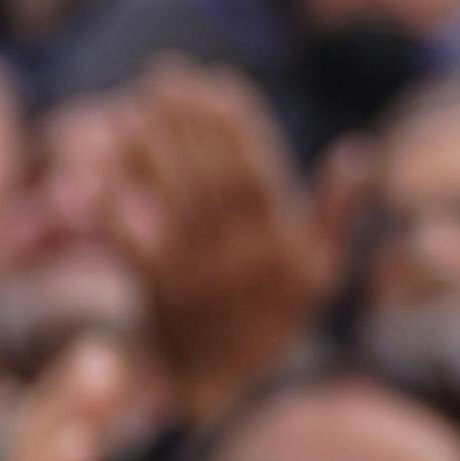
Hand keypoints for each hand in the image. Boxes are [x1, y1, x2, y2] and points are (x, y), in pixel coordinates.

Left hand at [106, 61, 326, 416]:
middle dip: (185, 121)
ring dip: (149, 149)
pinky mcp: (153, 293)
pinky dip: (114, 202)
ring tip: (133, 106)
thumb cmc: (270, 313)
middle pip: (207, 173)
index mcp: (283, 241)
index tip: (211, 80)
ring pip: (170, 198)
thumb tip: (357, 154)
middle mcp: (240, 257)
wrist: (219, 382)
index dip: (232, 122)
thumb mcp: (319, 270)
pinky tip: (102, 164)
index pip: (256, 167)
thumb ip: (338, 212)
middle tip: (162, 78)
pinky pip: (132, 239)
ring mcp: (195, 275)